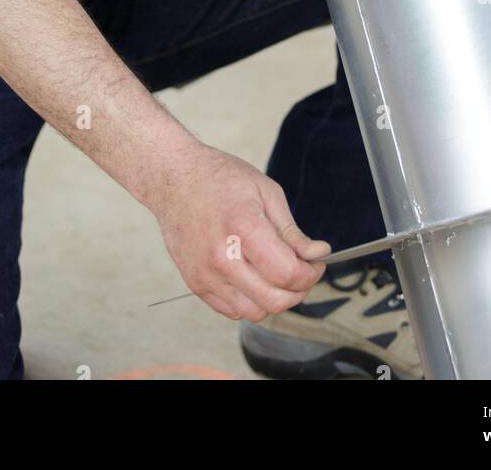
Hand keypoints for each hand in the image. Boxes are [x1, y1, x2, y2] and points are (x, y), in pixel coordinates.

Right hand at [149, 142, 330, 320]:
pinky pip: (232, 310)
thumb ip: (292, 231)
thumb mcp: (266, 192)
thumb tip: (317, 254)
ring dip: (275, 300)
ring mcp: (206, 274)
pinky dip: (251, 301)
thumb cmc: (219, 178)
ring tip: (278, 275)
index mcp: (243, 228)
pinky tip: (255, 278)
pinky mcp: (195, 283)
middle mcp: (222, 257)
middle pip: (274, 300)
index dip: (310, 273)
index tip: (315, 262)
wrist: (173, 179)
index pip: (288, 273)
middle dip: (299, 290)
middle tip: (303, 271)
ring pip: (254, 312)